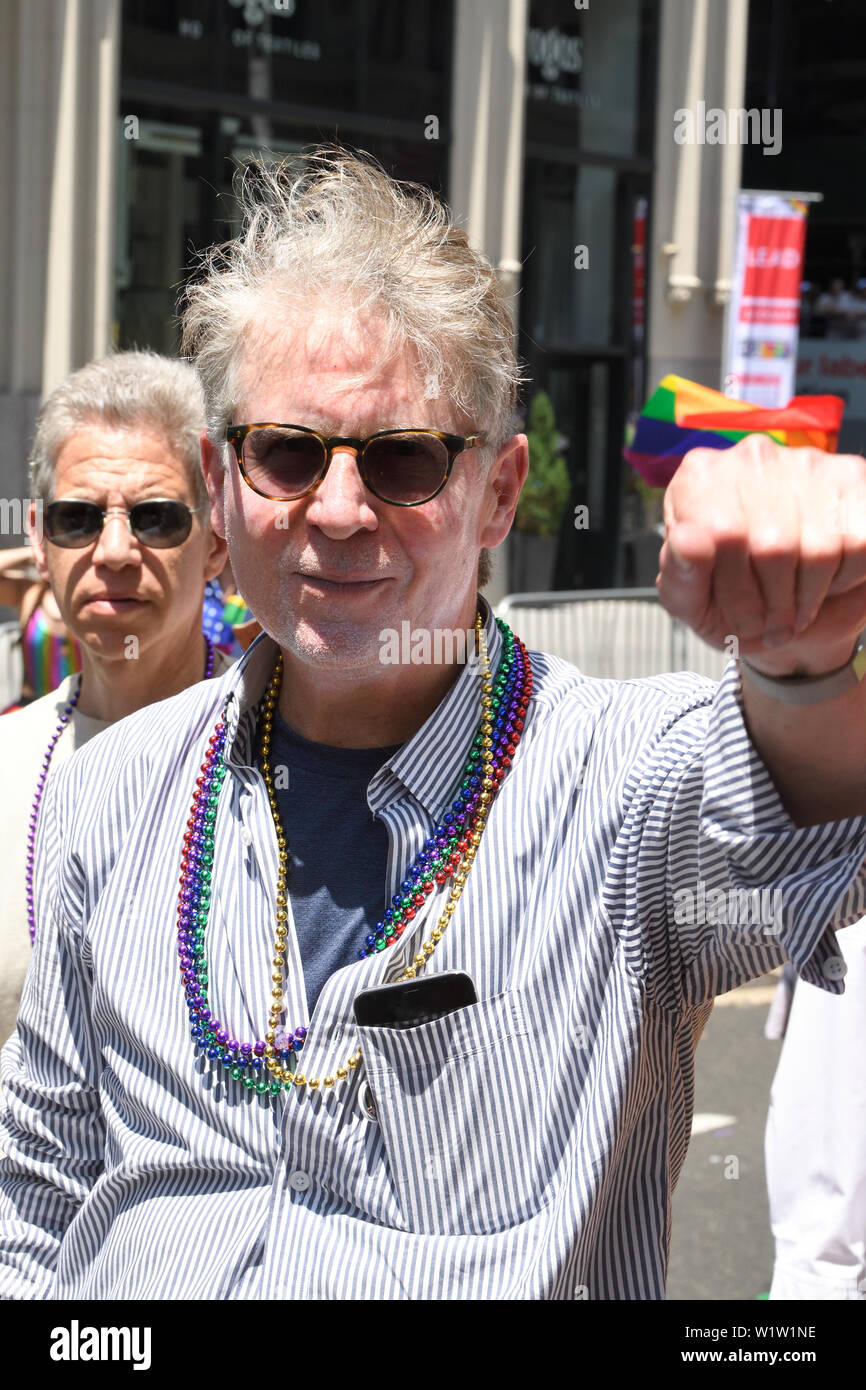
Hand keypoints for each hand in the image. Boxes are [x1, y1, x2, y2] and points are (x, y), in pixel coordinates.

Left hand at [656, 434, 865, 675]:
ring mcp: (806, 461)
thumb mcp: (690, 600)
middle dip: (774, 602)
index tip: (742, 620)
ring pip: (820, 549)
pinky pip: (860, 545)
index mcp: (699, 479)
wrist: (784, 609)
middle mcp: (752, 458)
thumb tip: (688, 540)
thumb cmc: (727, 600)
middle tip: (772, 622)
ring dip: (809, 596)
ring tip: (794, 604)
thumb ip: (680, 574)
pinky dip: (847, 578)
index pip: (722, 535)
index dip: (737, 591)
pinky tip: (826, 578)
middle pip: (773, 545)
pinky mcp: (852, 476)